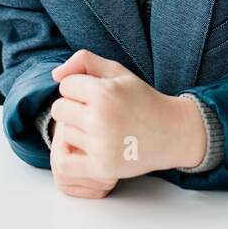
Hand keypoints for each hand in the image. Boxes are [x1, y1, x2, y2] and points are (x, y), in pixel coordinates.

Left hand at [48, 49, 204, 183]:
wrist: (172, 132)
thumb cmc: (143, 100)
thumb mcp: (119, 72)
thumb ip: (86, 61)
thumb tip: (55, 75)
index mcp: (105, 93)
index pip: (66, 85)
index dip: (78, 88)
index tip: (95, 94)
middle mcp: (101, 118)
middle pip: (59, 109)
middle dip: (73, 108)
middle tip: (93, 113)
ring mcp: (101, 145)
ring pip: (64, 133)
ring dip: (76, 131)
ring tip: (98, 130)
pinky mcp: (102, 167)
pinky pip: (64, 163)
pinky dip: (67, 156)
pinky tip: (82, 149)